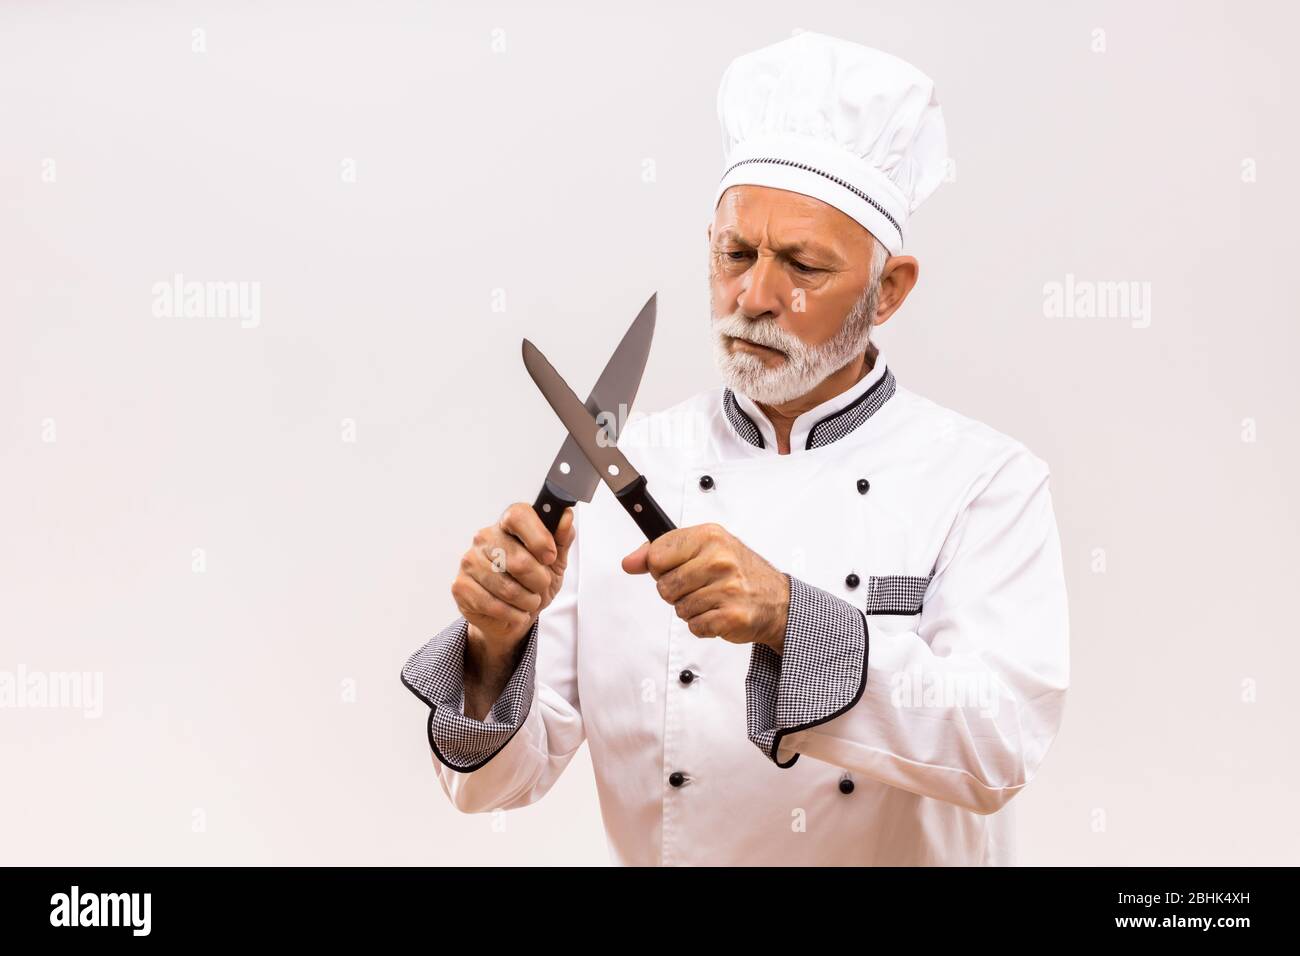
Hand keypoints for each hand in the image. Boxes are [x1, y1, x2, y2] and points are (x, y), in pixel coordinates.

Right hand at [451, 503, 574, 661]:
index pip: (518, 515)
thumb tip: (566, 516)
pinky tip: (515, 612)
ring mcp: (470, 561)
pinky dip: (513, 614)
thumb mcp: (555, 563)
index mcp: (507, 524)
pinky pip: (493, 605)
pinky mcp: (460, 586)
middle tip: (540, 586)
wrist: (513, 616)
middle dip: (539, 581)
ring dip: (527, 601)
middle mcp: (485, 538)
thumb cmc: (532, 584)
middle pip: (518, 560)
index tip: (550, 557)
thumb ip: (562, 539)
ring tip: (528, 601)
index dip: (539, 537)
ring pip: (507, 588)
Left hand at [621, 522, 788, 651]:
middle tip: (701, 586)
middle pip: (664, 586)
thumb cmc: (739, 572)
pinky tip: (719, 613)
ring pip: (679, 608)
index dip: (661, 567)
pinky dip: (703, 625)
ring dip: (692, 609)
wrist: (777, 600)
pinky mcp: (731, 616)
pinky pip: (694, 626)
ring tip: (713, 599)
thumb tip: (630, 562)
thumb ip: (661, 552)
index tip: (676, 567)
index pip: (656, 554)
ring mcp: (728, 588)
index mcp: (710, 536)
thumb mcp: (703, 548)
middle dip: (677, 591)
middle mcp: (720, 559)